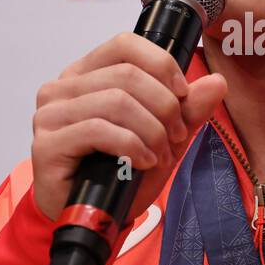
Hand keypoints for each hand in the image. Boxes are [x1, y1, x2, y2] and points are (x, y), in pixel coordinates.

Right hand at [31, 31, 226, 223]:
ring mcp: (50, 115)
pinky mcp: (47, 143)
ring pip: (116, 101)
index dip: (161, 64)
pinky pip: (99, 129)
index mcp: (86, 74)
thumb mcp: (163, 138)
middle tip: (176, 136)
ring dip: (151, 130)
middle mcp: (62, 88)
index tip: (182, 94)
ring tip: (160, 155)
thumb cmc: (120, 175)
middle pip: (127, 75)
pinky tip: (142, 162)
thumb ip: (188, 110)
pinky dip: (132, 146)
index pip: (125, 44)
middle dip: (164, 106)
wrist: (94, 220)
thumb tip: (217, 82)